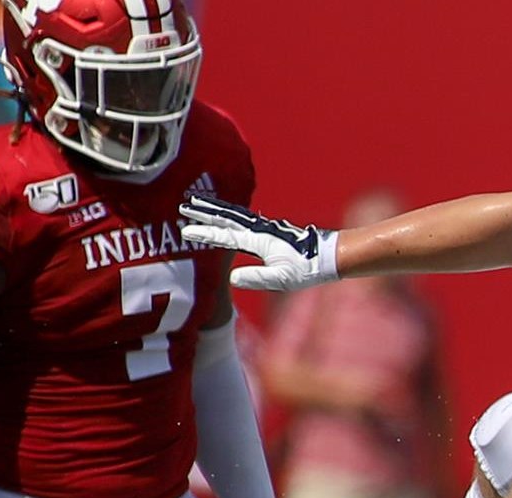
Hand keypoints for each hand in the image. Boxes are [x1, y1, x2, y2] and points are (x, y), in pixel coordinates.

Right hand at [179, 195, 338, 291]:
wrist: (327, 256)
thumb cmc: (306, 269)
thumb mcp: (282, 279)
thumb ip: (257, 278)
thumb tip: (232, 278)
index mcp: (259, 241)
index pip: (226, 236)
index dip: (206, 234)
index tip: (186, 231)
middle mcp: (260, 230)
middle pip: (227, 218)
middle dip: (205, 212)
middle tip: (184, 206)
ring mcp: (266, 228)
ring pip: (235, 215)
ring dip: (216, 209)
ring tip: (199, 203)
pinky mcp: (271, 230)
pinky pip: (244, 218)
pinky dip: (230, 213)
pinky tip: (227, 215)